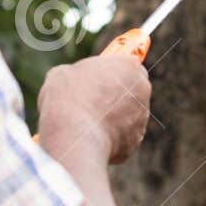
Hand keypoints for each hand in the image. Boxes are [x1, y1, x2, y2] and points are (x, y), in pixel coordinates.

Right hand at [37, 56, 151, 163]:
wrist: (74, 134)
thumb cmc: (67, 97)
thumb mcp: (63, 74)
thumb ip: (76, 74)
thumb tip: (71, 81)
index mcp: (129, 66)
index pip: (127, 63)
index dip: (113, 71)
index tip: (103, 75)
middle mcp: (141, 89)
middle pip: (131, 89)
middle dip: (116, 94)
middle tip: (93, 99)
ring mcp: (141, 117)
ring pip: (128, 116)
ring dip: (112, 118)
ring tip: (87, 122)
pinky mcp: (135, 141)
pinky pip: (122, 138)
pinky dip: (109, 139)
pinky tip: (90, 138)